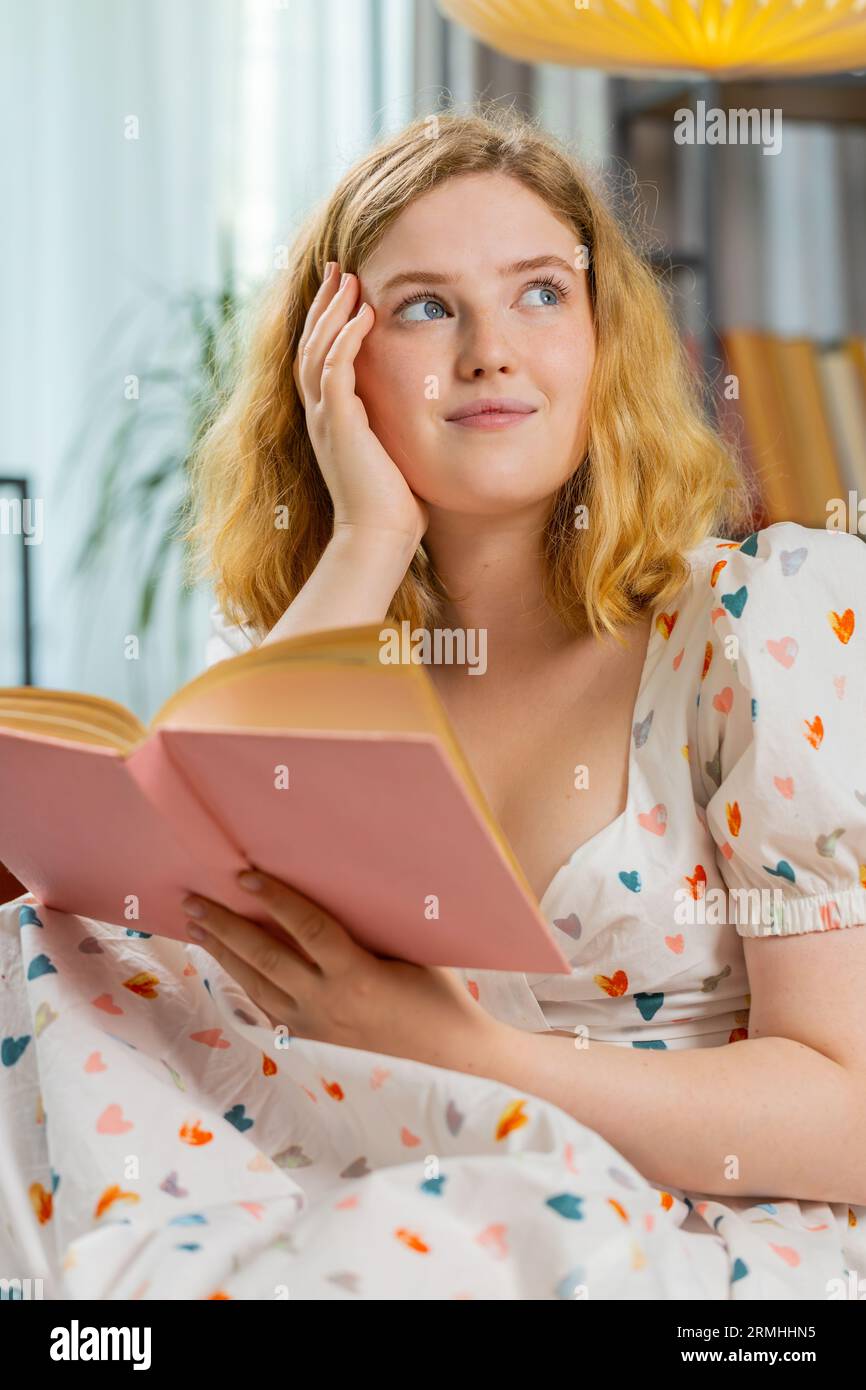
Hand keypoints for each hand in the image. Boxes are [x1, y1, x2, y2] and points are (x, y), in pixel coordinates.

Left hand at [180, 867, 496, 1070]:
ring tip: (196, 927)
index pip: (306, 928)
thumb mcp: (412, 953)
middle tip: (193, 899)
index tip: (245, 875)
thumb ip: (372, 929)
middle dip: (225, 926)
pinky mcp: (311, 1041)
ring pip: (256, 984)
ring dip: (223, 953)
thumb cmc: (441, 998)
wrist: (451, 1061)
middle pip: (264, 957)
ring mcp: (314, 1026)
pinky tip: (227, 965)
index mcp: (356, 976)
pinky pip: (266, 1007)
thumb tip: (339, 889)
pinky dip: (242, 981)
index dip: (275, 899)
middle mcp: (326, 1003)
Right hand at [293, 261, 427, 551]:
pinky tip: (363, 313)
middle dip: (324, 303)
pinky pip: (334, 369)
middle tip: (336, 266)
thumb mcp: (396, 451)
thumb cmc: (396, 505)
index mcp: (331, 420)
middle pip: (310, 343)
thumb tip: (431, 406)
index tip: (346, 290)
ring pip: (317, 349)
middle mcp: (321, 415)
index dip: (330, 321)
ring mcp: (325, 419)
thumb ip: (399, 424)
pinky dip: (346, 338)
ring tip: (347, 277)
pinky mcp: (338, 424)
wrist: (380, 537)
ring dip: (332, 311)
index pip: (321, 357)